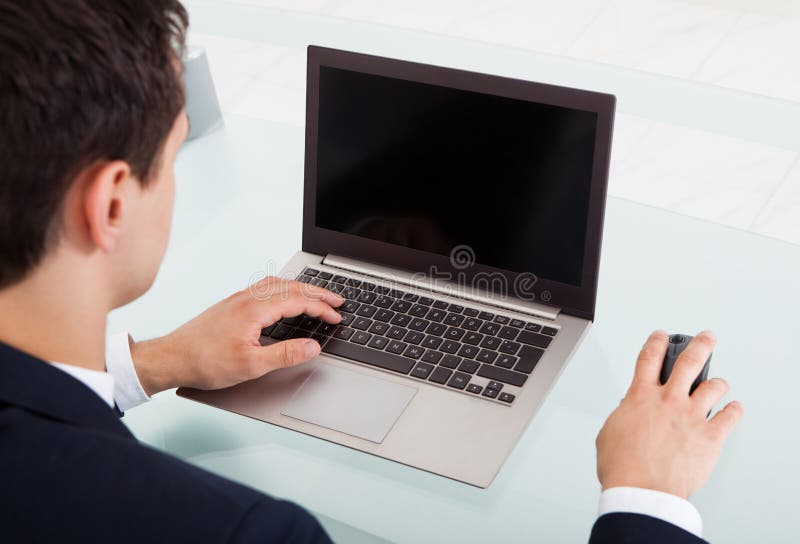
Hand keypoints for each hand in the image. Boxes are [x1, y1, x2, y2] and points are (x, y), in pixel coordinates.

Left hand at [130, 276, 342, 394]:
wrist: (171, 357)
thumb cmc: (205, 362)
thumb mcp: (251, 365)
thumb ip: (285, 354)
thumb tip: (312, 347)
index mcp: (255, 309)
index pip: (298, 301)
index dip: (322, 309)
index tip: (337, 317)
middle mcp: (247, 298)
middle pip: (291, 286)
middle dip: (317, 292)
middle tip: (337, 300)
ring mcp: (238, 299)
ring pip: (277, 284)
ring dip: (301, 287)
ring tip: (316, 295)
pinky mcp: (231, 304)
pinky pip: (264, 287)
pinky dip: (284, 288)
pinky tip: (284, 296)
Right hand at [595, 330, 742, 498]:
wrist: (642, 489)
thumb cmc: (623, 466)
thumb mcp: (609, 432)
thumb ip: (622, 416)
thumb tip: (627, 414)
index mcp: (640, 396)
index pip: (649, 358)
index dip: (656, 342)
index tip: (661, 336)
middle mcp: (669, 401)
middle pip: (688, 362)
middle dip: (700, 345)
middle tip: (706, 337)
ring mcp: (691, 417)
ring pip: (712, 388)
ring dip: (718, 382)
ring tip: (720, 381)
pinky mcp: (710, 437)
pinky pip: (729, 418)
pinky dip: (734, 411)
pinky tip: (735, 408)